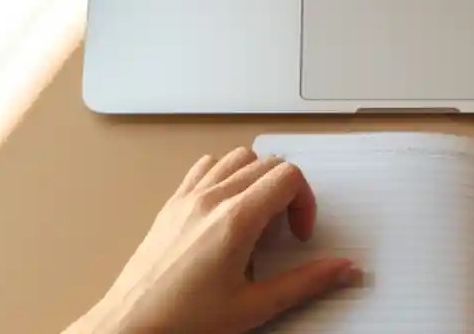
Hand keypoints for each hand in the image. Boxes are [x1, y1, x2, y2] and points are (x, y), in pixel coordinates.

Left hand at [67, 148, 359, 333]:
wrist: (132, 327)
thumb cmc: (184, 321)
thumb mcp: (254, 306)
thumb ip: (305, 283)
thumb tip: (341, 269)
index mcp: (235, 220)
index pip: (288, 176)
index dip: (305, 202)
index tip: (298, 234)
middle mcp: (211, 199)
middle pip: (267, 163)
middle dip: (287, 192)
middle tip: (283, 231)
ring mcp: (188, 197)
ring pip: (237, 158)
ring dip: (256, 178)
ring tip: (257, 217)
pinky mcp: (171, 204)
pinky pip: (205, 167)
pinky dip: (224, 176)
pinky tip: (226, 210)